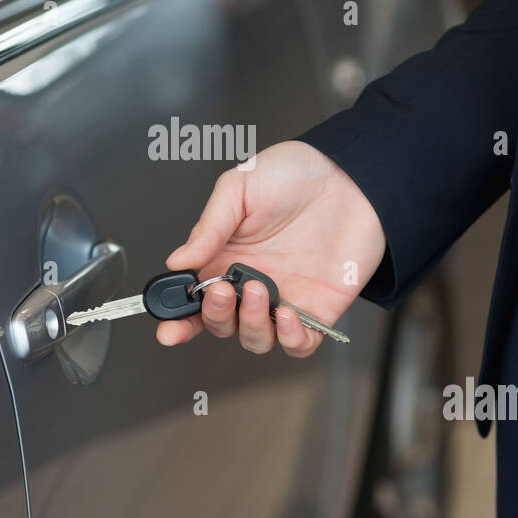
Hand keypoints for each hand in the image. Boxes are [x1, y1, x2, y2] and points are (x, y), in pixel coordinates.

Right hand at [158, 141, 386, 356]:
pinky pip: (299, 343)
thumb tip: (177, 261)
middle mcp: (251, 283)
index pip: (194, 300)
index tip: (167, 330)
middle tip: (220, 290)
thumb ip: (208, 227)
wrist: (350, 175)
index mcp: (225, 257)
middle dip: (214, 316)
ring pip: (256, 339)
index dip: (178, 321)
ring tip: (257, 292)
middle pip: (221, 324)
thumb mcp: (239, 187)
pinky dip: (290, 339)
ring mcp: (284, 298)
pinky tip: (286, 314)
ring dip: (250, 325)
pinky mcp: (318, 309)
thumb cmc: (295, 174)